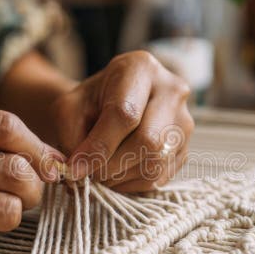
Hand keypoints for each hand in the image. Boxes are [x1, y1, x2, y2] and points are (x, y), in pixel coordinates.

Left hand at [51, 51, 193, 191]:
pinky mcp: (185, 148)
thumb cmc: (88, 103)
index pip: (126, 113)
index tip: (76, 167)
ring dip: (121, 178)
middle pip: (148, 140)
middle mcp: (172, 91)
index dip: (100, 145)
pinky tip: (116, 176)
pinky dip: (132, 184)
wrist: (108, 105)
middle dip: (111, 165)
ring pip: (156, 162)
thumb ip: (73, 136)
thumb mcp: (69, 109)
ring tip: (99, 175)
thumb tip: (80, 172)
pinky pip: (160, 176)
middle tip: (88, 174)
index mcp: (140, 68)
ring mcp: (184, 121)